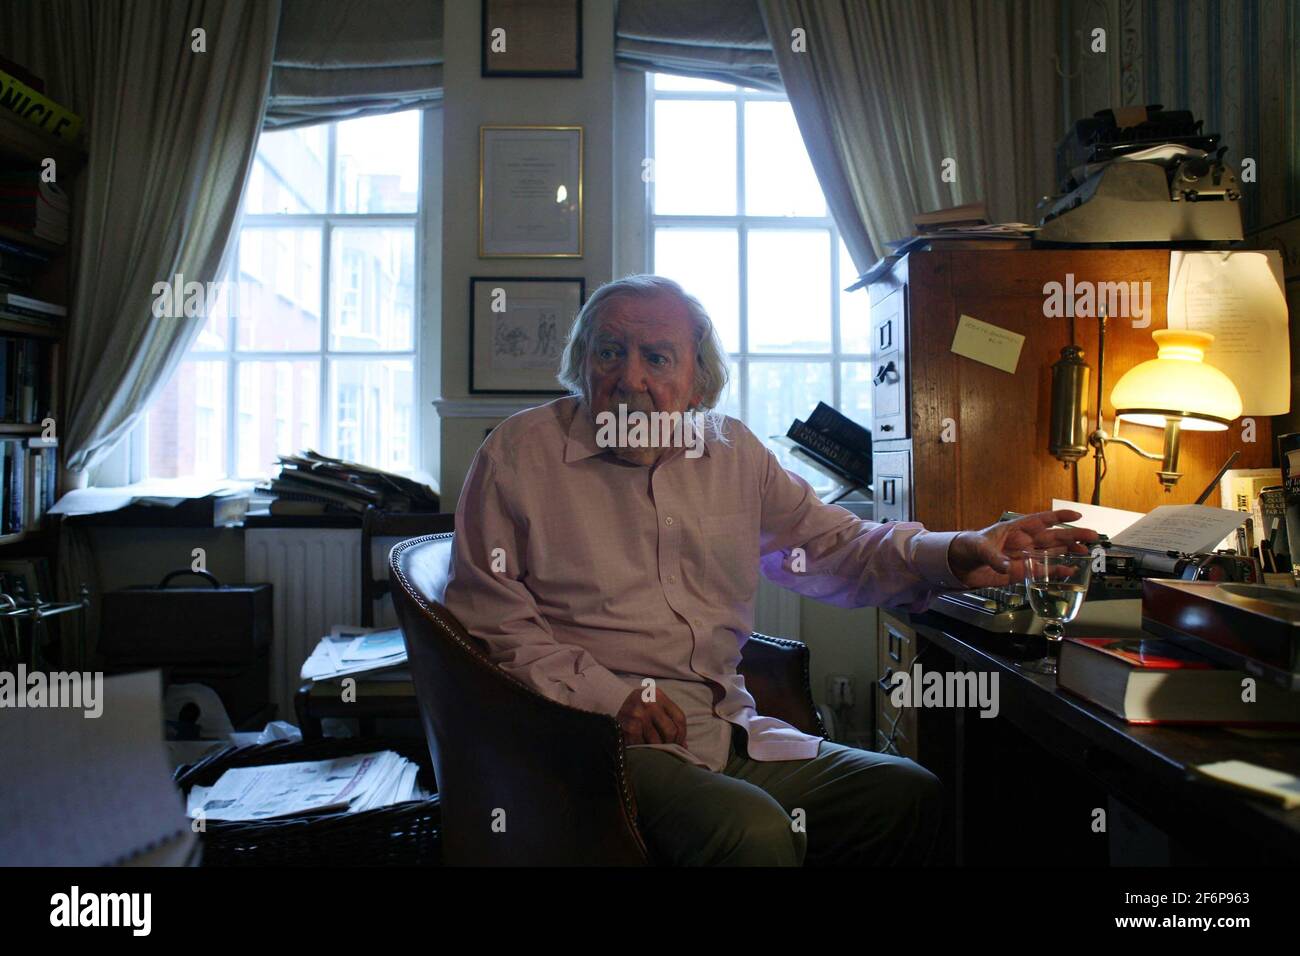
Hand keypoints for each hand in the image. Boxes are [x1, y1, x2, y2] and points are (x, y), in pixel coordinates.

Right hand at [616, 686, 687, 746]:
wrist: (610, 704)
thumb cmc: (638, 709)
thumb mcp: (654, 707)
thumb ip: (669, 721)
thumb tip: (683, 745)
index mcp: (658, 695)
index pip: (679, 718)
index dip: (682, 735)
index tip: (680, 744)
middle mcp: (649, 702)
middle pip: (670, 731)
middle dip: (671, 744)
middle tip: (668, 750)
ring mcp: (638, 714)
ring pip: (657, 741)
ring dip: (658, 750)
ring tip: (655, 752)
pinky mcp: (628, 726)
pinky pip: (643, 745)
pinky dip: (644, 751)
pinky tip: (642, 750)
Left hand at [947, 509, 1099, 588]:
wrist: (958, 565)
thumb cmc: (967, 547)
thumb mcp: (978, 548)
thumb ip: (994, 558)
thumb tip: (1007, 567)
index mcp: (1015, 529)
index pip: (1041, 520)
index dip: (1059, 516)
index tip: (1077, 514)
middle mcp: (1024, 542)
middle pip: (1053, 537)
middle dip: (1073, 536)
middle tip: (1092, 536)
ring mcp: (1024, 557)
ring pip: (1052, 553)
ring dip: (1069, 552)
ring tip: (1087, 551)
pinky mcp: (1021, 572)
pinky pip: (1042, 571)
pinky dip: (1056, 571)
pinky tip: (1069, 570)